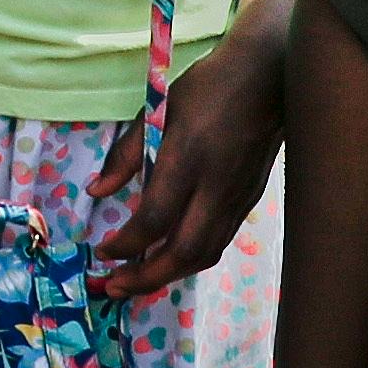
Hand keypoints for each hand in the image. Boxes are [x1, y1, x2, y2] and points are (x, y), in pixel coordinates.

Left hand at [93, 3, 290, 296]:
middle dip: (148, 276)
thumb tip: (98, 191)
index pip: (155, 217)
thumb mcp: (156, 110)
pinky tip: (167, 260)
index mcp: (188, 158)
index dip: (127, 243)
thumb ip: (126, 153)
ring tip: (136, 283)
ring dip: (170, 275)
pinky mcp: (250, 200)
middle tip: (115, 288)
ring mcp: (238, 197)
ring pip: (207, 253)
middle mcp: (217, 186)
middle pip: (184, 250)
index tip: (102, 252)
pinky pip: (219, 240)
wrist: (269, 80)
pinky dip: (191, 258)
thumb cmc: (206, 88)